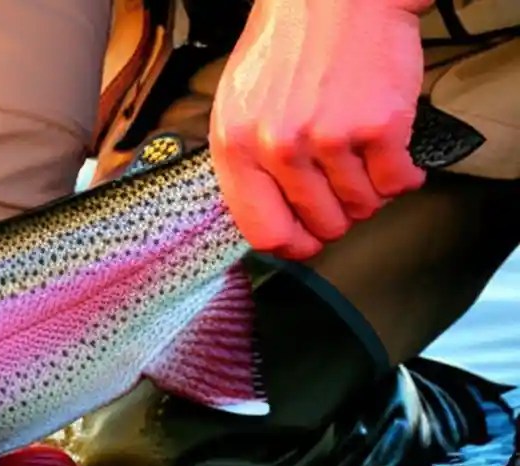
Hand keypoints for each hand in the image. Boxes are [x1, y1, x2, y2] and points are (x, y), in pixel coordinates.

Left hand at [211, 0, 431, 259]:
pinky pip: (396, 183)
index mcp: (235, 147)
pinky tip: (394, 152)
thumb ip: (245, 162)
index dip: (292, 246)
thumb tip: (263, 216)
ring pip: (362, 206)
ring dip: (371, 191)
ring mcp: (328, 139)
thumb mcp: (238, 106)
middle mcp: (277, 148)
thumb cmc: (288, 46)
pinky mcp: (376, 127)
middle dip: (339, 215)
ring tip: (365, 156)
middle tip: (345, 187)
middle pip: (320, 224)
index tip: (308, 243)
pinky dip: (403, 175)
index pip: (263, 231)